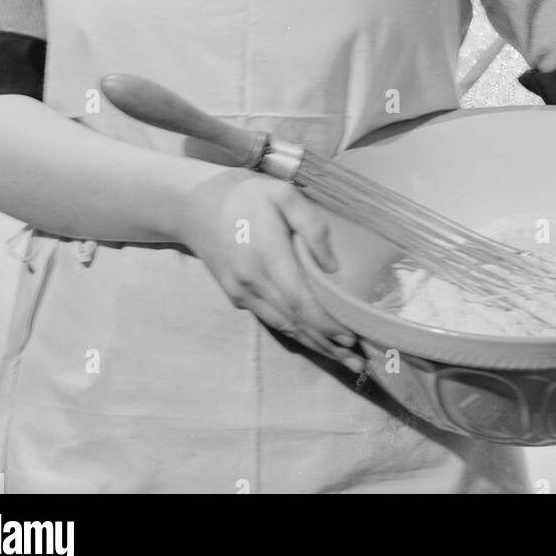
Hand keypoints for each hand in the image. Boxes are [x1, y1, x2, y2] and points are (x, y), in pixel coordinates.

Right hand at [175, 168, 364, 373]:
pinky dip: (295, 333)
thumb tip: (333, 266)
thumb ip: (312, 226)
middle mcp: (253, 282)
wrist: (194, 205)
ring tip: (344, 358)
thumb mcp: (283, 194)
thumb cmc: (245, 195)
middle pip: (296, 322)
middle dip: (329, 344)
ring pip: (284, 326)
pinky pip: (271, 319)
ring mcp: (242, 293)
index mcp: (268, 257)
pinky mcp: (236, 296)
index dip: (327, 324)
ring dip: (315, 344)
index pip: (301, 301)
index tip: (352, 337)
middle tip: (361, 361)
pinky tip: (314, 340)